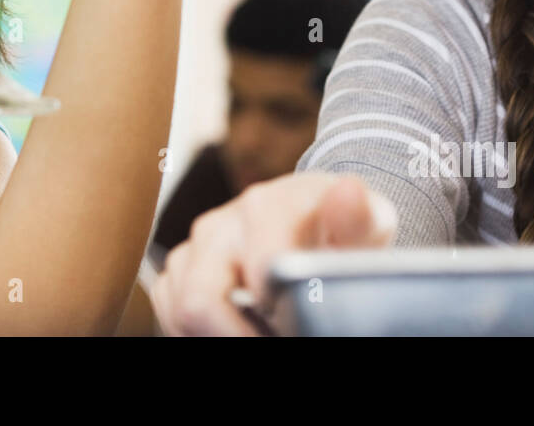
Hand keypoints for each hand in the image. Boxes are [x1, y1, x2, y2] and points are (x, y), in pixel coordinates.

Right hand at [149, 172, 398, 335]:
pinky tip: (239, 329)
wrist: (317, 217)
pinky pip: (168, 309)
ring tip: (265, 333)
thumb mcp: (364, 224)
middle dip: (236, 337)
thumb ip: (356, 218)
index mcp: (267, 205)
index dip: (279, 312)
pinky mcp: (181, 266)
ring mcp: (196, 245)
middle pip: (201, 300)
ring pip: (180, 310)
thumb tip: (347, 193)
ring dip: (218, 335)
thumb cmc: (342, 229)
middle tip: (280, 340)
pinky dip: (198, 332)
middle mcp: (221, 222)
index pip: (257, 270)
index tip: (301, 326)